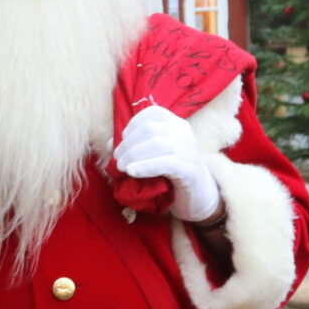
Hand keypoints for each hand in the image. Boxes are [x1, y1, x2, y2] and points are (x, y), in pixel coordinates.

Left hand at [115, 104, 221, 222]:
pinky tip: (132, 172)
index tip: (122, 140)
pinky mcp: (191, 169)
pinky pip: (165, 163)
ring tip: (121, 167)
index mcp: (176, 124)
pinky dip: (145, 166)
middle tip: (117, 159)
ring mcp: (190, 150)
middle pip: (151, 129)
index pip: (152, 113)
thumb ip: (132, 147)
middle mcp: (185, 133)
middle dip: (129, 143)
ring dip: (134, 155)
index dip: (132, 124)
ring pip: (157, 144)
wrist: (197, 195)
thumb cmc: (171, 173)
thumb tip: (110, 144)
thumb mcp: (153, 156)